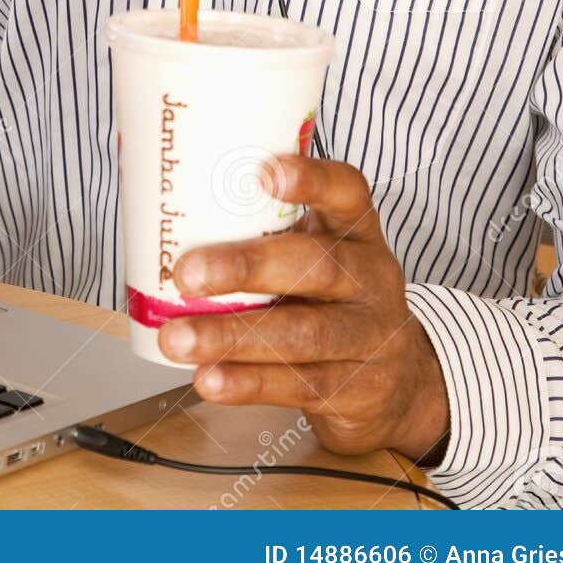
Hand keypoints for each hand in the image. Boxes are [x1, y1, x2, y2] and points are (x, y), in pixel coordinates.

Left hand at [157, 155, 449, 464]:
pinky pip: (298, 385)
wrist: (400, 383)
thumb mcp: (319, 253)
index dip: (311, 179)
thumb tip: (162, 197)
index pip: (346, 192)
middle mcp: (370, 277)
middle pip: (316, 265)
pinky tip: (210, 379)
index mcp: (356, 231)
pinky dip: (248, 383)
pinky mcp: (355, 390)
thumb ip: (265, 230)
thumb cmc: (333, 300)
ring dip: (232, 335)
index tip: (266, 171)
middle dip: (246, 267)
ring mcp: (368, 336)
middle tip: (187, 272)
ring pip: (302, 334)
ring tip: (179, 338)